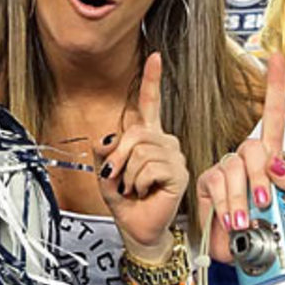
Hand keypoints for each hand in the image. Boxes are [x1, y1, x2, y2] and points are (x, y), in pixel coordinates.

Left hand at [98, 52, 188, 261]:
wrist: (137, 228)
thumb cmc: (126, 201)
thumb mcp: (106, 172)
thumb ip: (106, 150)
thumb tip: (109, 137)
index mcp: (148, 137)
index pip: (151, 103)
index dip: (152, 79)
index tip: (154, 57)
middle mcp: (164, 142)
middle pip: (136, 131)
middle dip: (118, 156)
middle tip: (115, 176)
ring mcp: (174, 157)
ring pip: (141, 150)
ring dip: (127, 174)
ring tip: (133, 187)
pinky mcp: (179, 173)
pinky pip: (150, 167)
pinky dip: (138, 182)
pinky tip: (145, 191)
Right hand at [195, 51, 284, 263]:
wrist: (252, 253)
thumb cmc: (275, 225)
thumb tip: (277, 166)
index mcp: (270, 156)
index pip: (272, 115)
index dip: (274, 86)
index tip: (275, 56)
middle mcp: (245, 158)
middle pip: (251, 149)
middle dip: (259, 178)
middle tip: (264, 203)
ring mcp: (224, 169)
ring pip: (231, 172)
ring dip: (240, 200)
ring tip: (246, 223)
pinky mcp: (207, 185)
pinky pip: (215, 187)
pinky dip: (225, 207)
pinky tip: (231, 222)